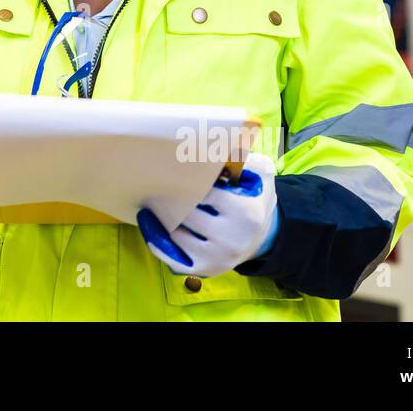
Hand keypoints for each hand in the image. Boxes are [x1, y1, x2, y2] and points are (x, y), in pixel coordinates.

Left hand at [137, 152, 278, 276]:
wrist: (264, 237)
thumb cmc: (254, 198)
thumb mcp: (261, 174)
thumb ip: (245, 156)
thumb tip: (219, 142)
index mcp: (245, 213)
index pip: (205, 193)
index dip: (190, 181)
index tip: (175, 170)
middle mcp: (231, 239)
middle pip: (188, 214)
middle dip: (173, 199)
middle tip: (155, 184)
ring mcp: (217, 258)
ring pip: (176, 234)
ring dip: (161, 217)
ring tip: (150, 200)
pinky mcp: (205, 269)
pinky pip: (173, 258)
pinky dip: (157, 242)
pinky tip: (149, 224)